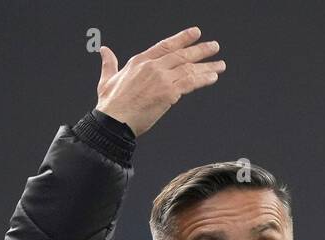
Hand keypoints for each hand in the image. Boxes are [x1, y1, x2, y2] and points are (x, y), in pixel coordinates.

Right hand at [95, 26, 225, 137]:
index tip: (195, 33)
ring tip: (220, 65)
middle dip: (201, 50)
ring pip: (189, 68)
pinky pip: (191, 83)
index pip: (166, 45)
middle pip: (182, 54)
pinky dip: (203, 79)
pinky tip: (213, 77)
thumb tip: (104, 51)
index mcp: (139, 61)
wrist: (113, 122)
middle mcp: (153, 66)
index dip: (183, 38)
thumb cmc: (110, 106)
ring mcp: (162, 78)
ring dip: (207, 66)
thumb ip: (109, 63)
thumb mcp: (107, 79)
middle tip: (214, 46)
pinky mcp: (168, 93)